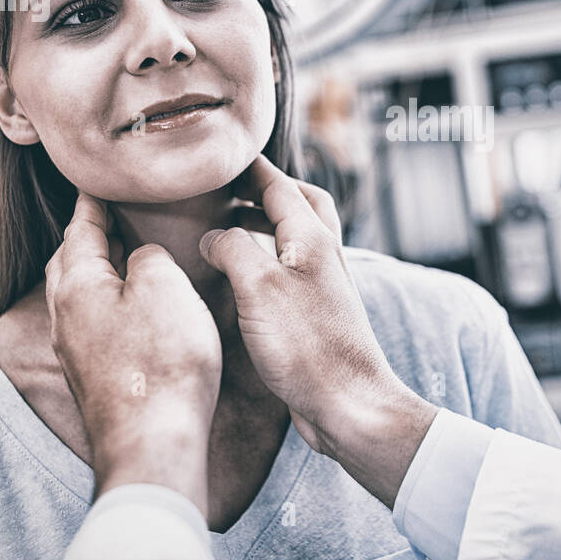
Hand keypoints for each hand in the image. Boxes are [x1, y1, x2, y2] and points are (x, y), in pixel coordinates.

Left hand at [46, 192, 221, 515]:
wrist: (153, 442)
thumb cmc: (161, 363)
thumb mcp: (165, 287)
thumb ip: (149, 258)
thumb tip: (141, 258)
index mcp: (76, 285)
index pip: (80, 229)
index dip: (93, 202)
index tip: (97, 182)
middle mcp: (65, 317)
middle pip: (69, 263)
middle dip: (85, 237)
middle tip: (106, 216)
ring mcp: (75, 352)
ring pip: (77, 296)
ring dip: (95, 272)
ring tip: (120, 257)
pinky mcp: (94, 378)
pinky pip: (92, 325)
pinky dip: (106, 303)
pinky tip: (129, 310)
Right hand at [201, 155, 436, 506]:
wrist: (348, 404)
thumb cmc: (307, 346)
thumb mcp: (258, 287)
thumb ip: (232, 249)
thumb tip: (212, 235)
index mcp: (313, 239)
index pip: (280, 185)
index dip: (250, 168)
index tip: (221, 155)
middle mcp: (323, 257)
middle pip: (302, 204)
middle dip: (268, 190)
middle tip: (231, 189)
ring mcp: (323, 287)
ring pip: (297, 238)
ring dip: (266, 225)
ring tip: (228, 228)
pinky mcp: (317, 316)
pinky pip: (291, 272)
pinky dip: (268, 261)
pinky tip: (243, 279)